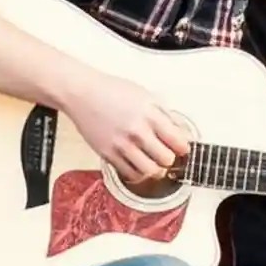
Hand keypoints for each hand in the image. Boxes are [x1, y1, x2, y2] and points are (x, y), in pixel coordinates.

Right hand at [62, 70, 190, 183]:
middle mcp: (137, 131)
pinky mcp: (108, 154)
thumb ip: (165, 114)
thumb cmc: (112, 91)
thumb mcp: (145, 96)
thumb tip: (181, 131)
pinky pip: (130, 174)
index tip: (182, 148)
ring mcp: (122, 145)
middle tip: (167, 154)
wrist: (82, 93)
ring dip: (156, 170)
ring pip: (150, 171)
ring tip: (154, 163)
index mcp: (150, 114)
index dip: (183, 147)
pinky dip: (138, 174)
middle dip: (170, 159)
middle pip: (166, 159)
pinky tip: (138, 165)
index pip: (178, 141)